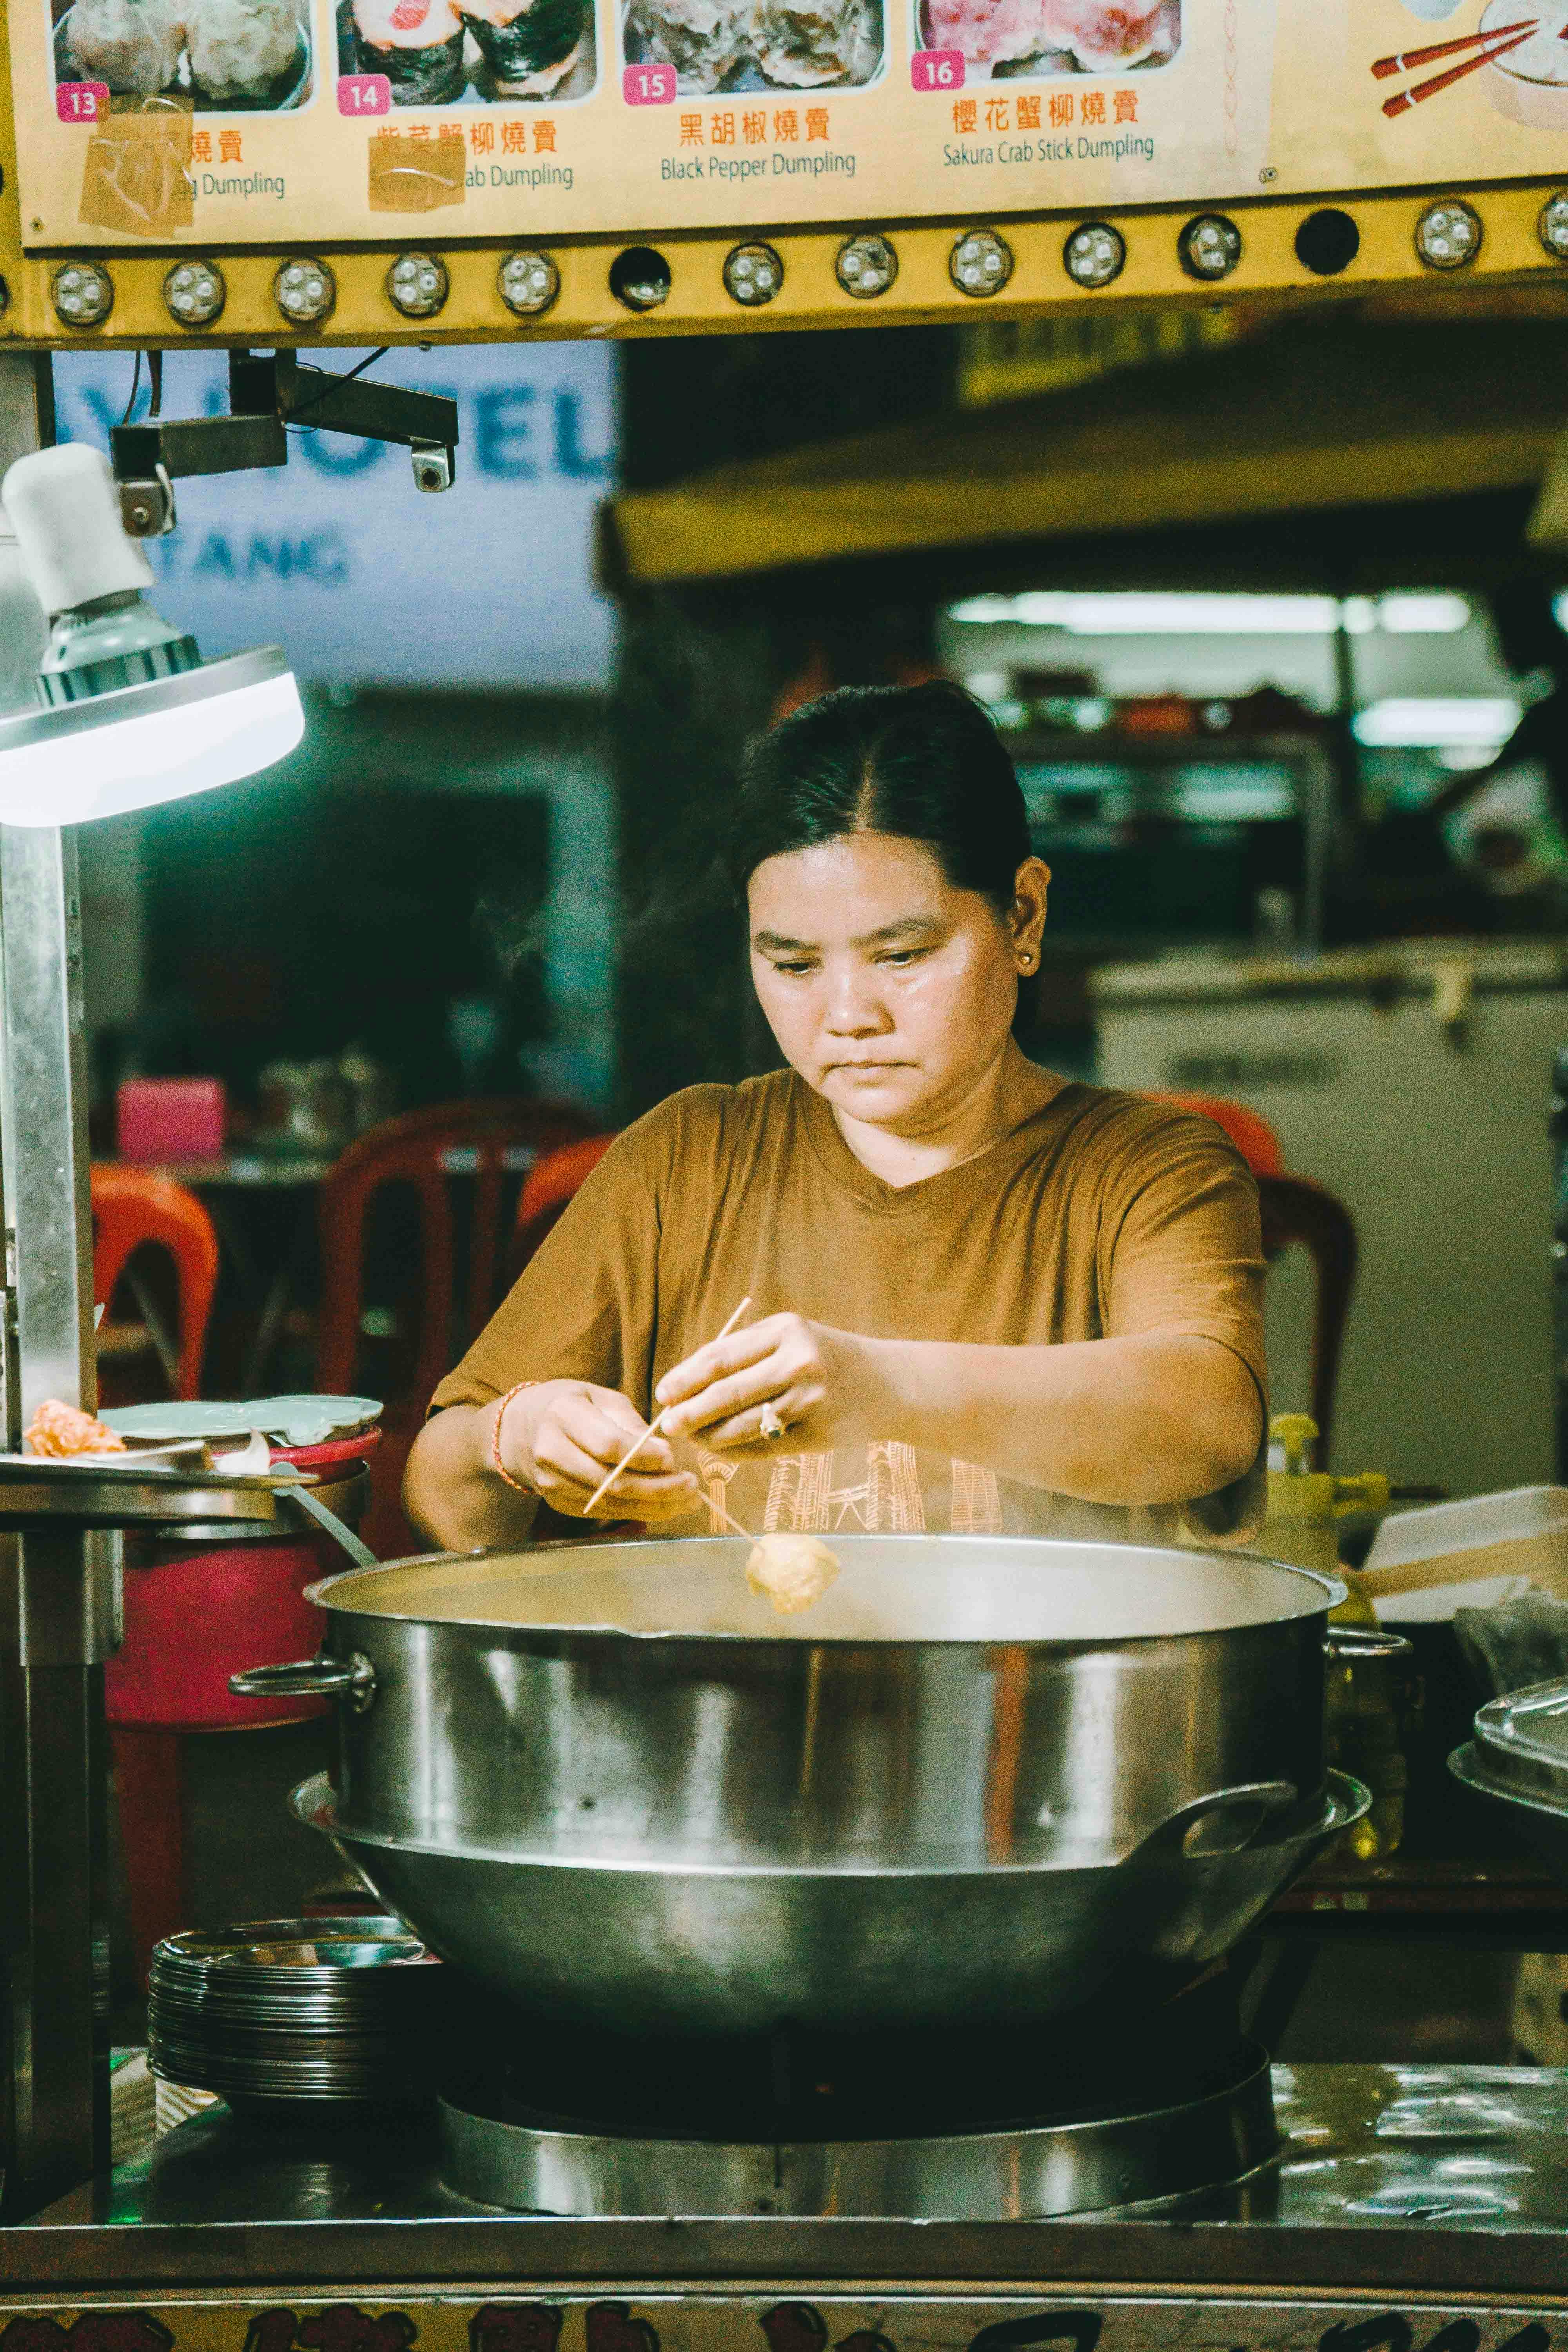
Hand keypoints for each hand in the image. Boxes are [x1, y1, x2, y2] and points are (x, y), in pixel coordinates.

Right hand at [498, 1380, 697, 1520]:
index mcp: (562, 1415)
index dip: (644, 1457)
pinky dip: (638, 1511)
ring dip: (654, 1505)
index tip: (673, 1458)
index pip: (608, 1444)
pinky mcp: (557, 1502)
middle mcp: (551, 1452)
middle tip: (692, 1486)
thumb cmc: (568, 1405)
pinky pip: (604, 1511)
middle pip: (612, 1480)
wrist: (518, 1430)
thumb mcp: (597, 1397)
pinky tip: (664, 1506)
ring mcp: (552, 1482)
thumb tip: (664, 1454)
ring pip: (610, 1502)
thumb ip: (629, 1422)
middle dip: (658, 1488)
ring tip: (687, 1500)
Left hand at [655, 1313, 853, 1450]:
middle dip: (689, 1413)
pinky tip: (721, 1450)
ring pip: (742, 1426)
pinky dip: (736, 1452)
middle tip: (667, 1426)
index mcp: (786, 1331)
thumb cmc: (822, 1358)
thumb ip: (742, 1354)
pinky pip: (763, 1448)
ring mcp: (810, 1401)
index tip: (663, 1393)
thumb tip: (684, 1385)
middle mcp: (800, 1363)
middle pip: (726, 1394)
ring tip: (693, 1439)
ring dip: (709, 1437)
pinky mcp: (817, 1435)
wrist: (884, 1385)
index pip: (720, 1358)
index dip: (685, 1378)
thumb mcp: (788, 1338)